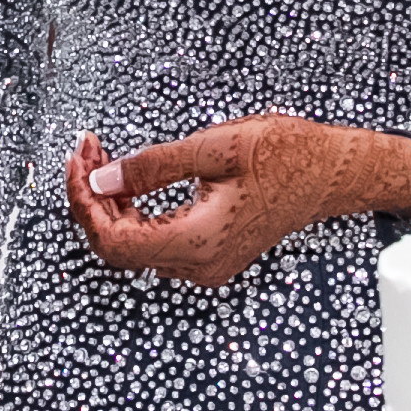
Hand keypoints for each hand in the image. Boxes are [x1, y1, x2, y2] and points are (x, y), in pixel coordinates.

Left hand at [64, 116, 410, 288]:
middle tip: (86, 153)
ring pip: (133, 245)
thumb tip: (101, 181)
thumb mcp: (216, 147)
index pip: (114, 241)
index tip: (78, 163)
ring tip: (101, 159)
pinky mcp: (209, 254)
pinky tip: (126, 180)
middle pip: (117, 247)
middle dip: (91, 199)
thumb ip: (154, 166)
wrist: (332, 172)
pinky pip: (154, 241)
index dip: (84, 203)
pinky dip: (132, 211)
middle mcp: (199, 264)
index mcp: (199, 240)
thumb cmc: (288, 155)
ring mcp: (205, 264)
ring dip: (109, 205)